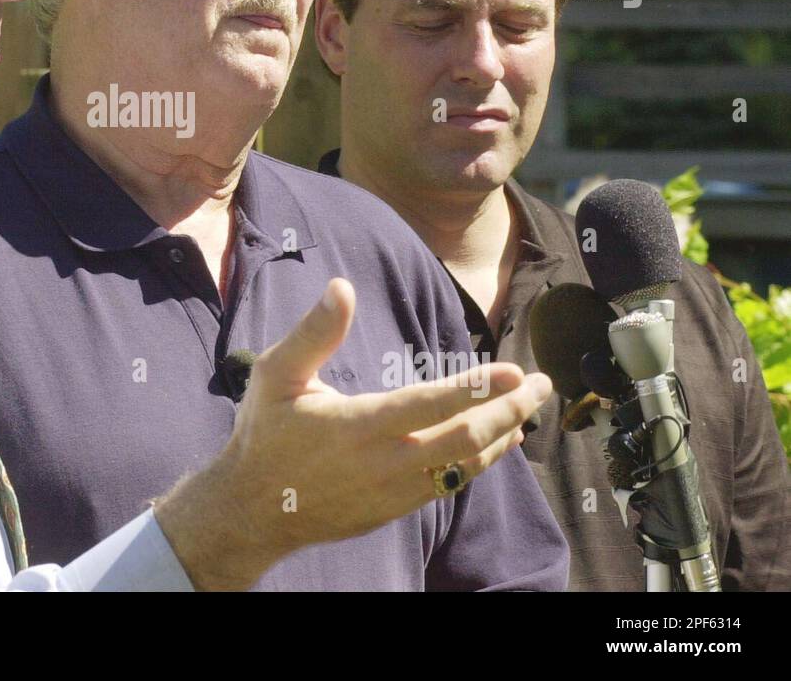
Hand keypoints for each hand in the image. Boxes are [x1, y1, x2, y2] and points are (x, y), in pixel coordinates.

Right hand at [153, 278, 550, 589]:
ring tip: (530, 410)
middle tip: (543, 386)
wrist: (253, 509)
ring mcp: (393, 491)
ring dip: (503, 436)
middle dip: (510, 411)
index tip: (515, 371)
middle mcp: (383, 463)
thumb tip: (343, 287)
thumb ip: (314, 332)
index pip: (430, 405)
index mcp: (357, 425)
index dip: (476, 389)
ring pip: (464, 466)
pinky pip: (449, 484)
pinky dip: (480, 461)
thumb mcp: (275, 374)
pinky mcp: (396, 509)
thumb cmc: (264, 433)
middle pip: (464, 440)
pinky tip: (498, 444)